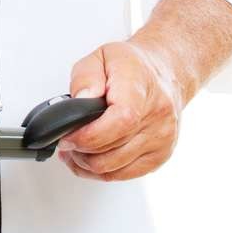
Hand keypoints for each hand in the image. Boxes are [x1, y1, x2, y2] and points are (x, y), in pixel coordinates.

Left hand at [58, 39, 184, 181]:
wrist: (165, 73)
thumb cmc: (133, 66)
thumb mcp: (101, 57)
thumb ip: (85, 77)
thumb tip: (81, 98)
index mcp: (141, 88)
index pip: (121, 121)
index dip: (89, 135)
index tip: (68, 136)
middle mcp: (157, 116)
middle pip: (113, 150)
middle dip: (80, 151)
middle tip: (66, 141)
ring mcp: (162, 138)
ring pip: (114, 168)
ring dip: (87, 164)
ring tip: (75, 150)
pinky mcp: (161, 155)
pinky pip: (124, 175)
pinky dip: (102, 172)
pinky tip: (90, 159)